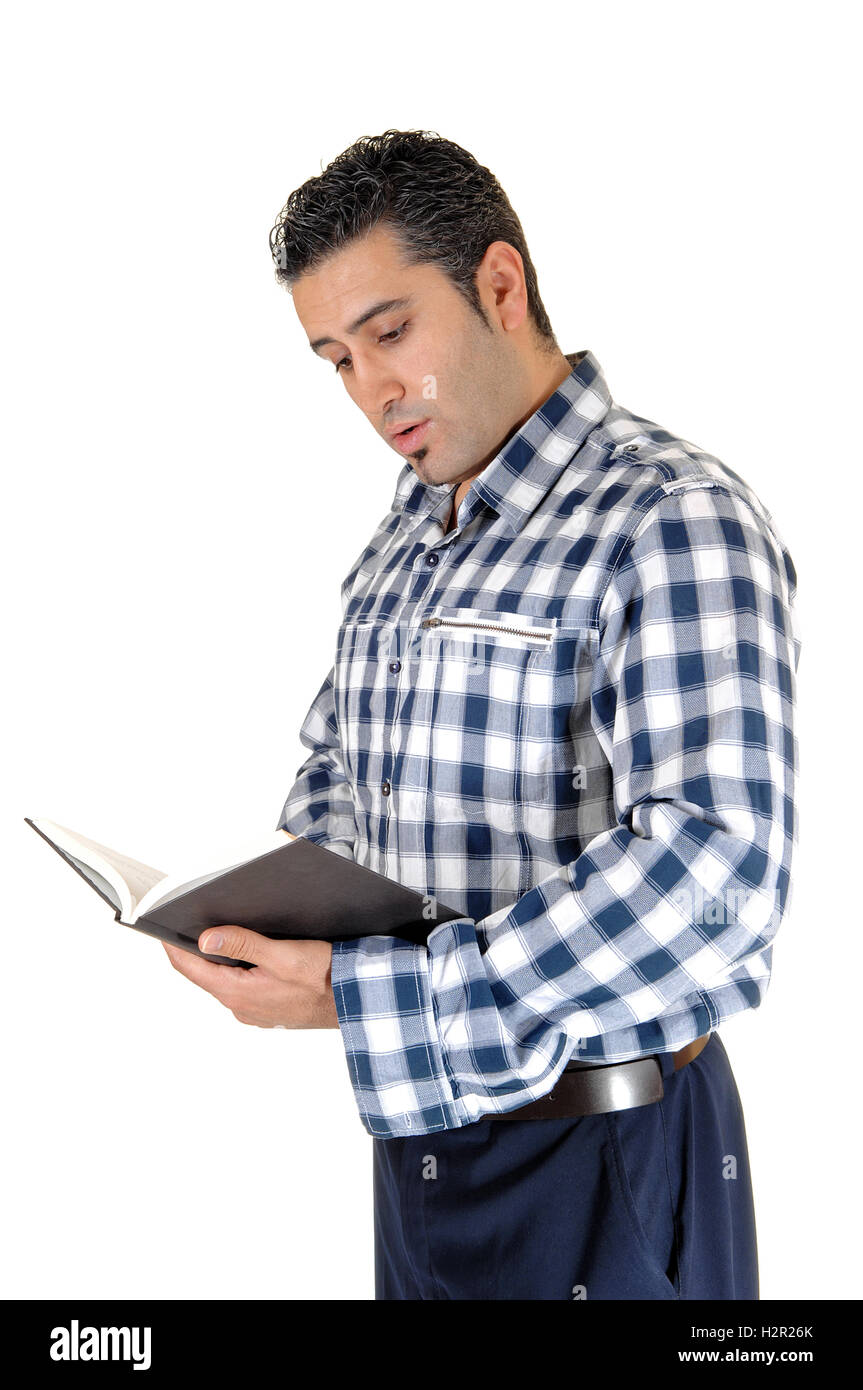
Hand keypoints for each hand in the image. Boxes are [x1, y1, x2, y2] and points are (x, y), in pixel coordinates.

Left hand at [162, 925, 338, 1028]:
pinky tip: (257, 952)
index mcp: (238, 993)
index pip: (191, 968)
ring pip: (227, 979)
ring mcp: (255, 1012)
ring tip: (227, 931)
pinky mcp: (270, 1010)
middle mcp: (241, 1007)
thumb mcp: (283, 954)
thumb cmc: (326, 978)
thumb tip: (205, 939)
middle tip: (194, 919)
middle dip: (200, 947)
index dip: (173, 946)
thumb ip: (243, 944)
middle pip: (207, 973)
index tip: (160, 926)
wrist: (359, 1002)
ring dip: (225, 957)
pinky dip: (243, 968)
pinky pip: (246, 986)